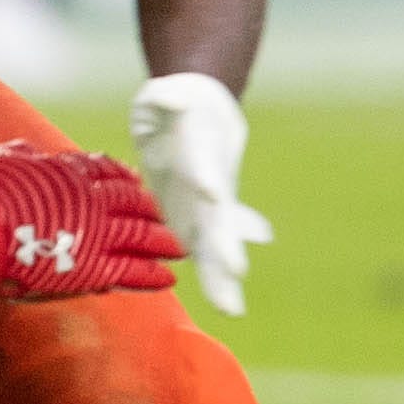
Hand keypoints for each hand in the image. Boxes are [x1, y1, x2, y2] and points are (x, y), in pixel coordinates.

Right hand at [0, 143, 180, 298]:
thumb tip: (33, 152)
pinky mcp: (92, 269)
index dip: (125, 178)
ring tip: (178, 249)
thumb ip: (25, 156)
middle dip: (154, 212)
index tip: (137, 183)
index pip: (108, 171)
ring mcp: (96, 235)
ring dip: (163, 242)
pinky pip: (132, 272)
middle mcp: (92, 200)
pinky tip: (167, 279)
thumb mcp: (2, 159)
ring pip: (141, 237)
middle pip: (134, 203)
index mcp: (70, 172)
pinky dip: (151, 276)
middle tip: (169, 219)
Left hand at [129, 71, 269, 314]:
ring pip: (215, 244)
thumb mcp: (169, 96)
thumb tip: (169, 96)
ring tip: (234, 307)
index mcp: (202, 157)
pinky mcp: (189, 218)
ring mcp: (204, 207)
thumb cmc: (178, 105)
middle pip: (217, 218)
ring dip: (223, 274)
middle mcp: (209, 188)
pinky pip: (200, 250)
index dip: (207, 186)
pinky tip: (227, 304)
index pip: (205, 175)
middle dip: (223, 244)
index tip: (212, 198)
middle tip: (235, 271)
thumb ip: (168, 99)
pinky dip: (212, 273)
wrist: (196, 116)